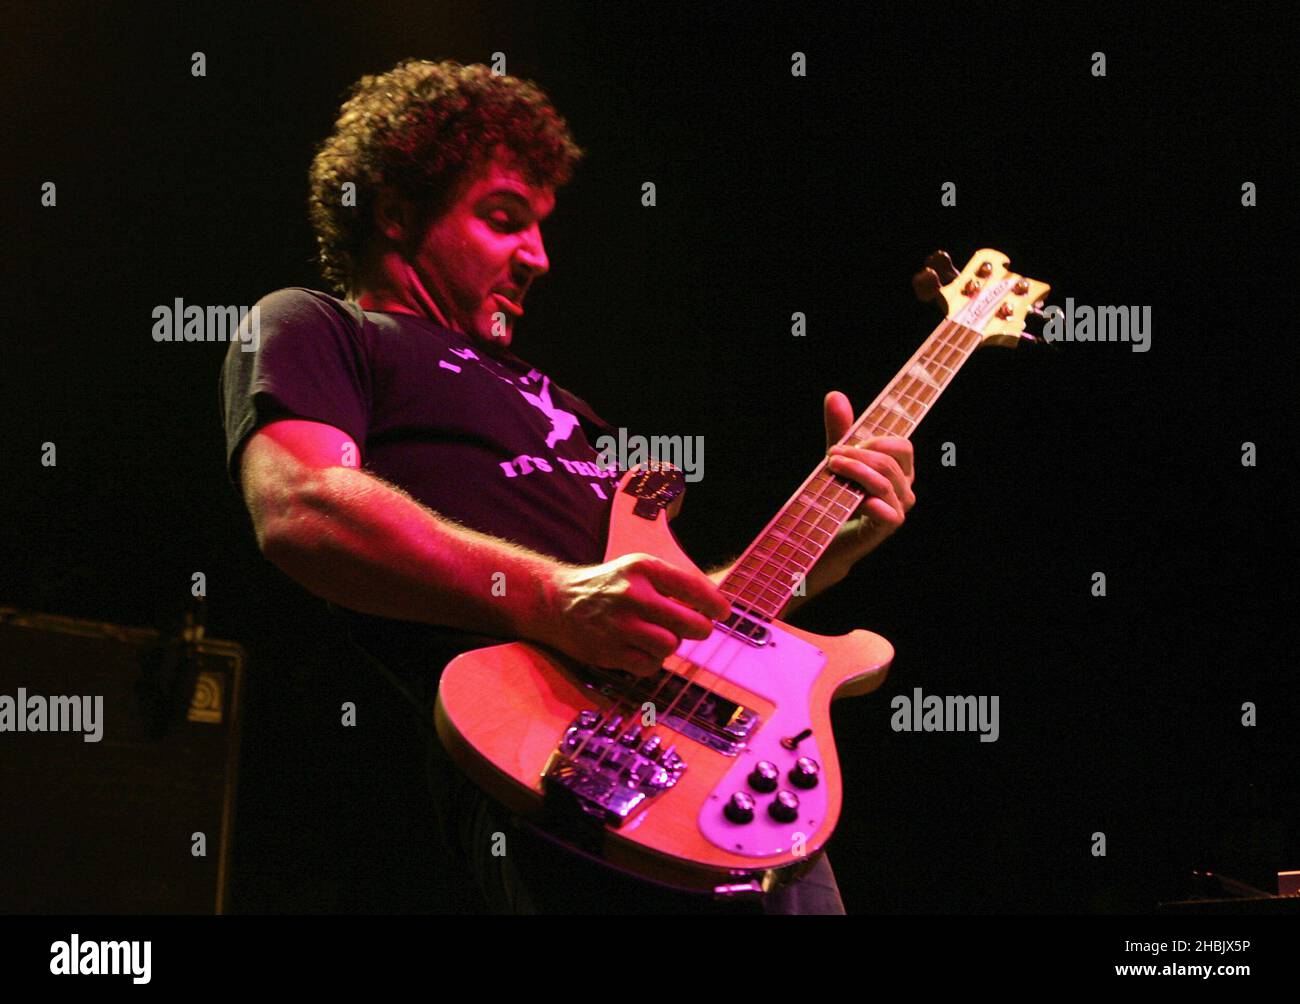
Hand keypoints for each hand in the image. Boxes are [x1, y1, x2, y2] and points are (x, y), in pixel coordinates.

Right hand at [541, 553, 730, 676]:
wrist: (556, 602)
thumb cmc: (608, 586)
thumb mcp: (637, 568)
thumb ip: (672, 582)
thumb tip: (713, 604)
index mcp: (642, 569)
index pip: (692, 587)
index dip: (715, 604)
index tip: (723, 612)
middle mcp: (632, 595)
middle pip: (690, 623)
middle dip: (700, 629)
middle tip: (698, 629)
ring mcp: (620, 626)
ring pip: (671, 647)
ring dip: (670, 644)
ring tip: (658, 635)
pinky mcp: (610, 652)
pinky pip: (651, 665)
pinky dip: (651, 661)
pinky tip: (640, 648)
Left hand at [821, 390, 915, 572]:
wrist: (825, 536)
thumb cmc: (836, 496)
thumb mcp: (838, 459)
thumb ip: (840, 431)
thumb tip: (834, 395)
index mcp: (900, 470)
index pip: (902, 446)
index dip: (874, 441)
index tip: (844, 445)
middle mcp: (905, 489)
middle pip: (890, 460)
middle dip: (858, 454)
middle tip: (831, 456)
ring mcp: (898, 509)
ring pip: (884, 480)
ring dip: (855, 470)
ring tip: (831, 468)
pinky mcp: (887, 527)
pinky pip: (886, 510)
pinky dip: (870, 501)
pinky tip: (856, 500)